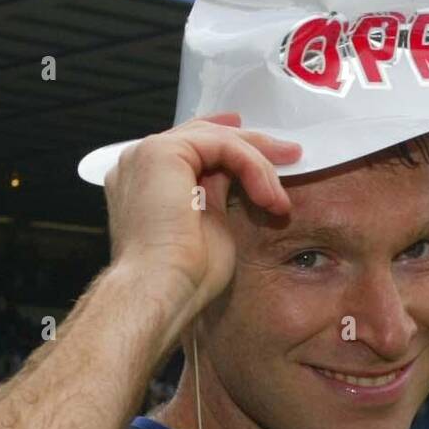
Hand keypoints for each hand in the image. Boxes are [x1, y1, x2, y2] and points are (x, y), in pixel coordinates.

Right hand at [104, 113, 301, 311]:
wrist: (161, 291)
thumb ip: (218, 195)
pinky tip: (266, 195)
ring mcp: (147, 154)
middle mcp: (139, 164)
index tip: (269, 158)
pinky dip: (251, 166)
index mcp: (144, 182)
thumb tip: (232, 177)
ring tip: (278, 194)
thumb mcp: (210, 225)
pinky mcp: (163, 152)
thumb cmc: (181, 276)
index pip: (192, 149)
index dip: (232, 148)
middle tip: (289, 155)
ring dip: (256, 163)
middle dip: (251, 146)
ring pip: (216, 139)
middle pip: (204, 137)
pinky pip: (221, 145)